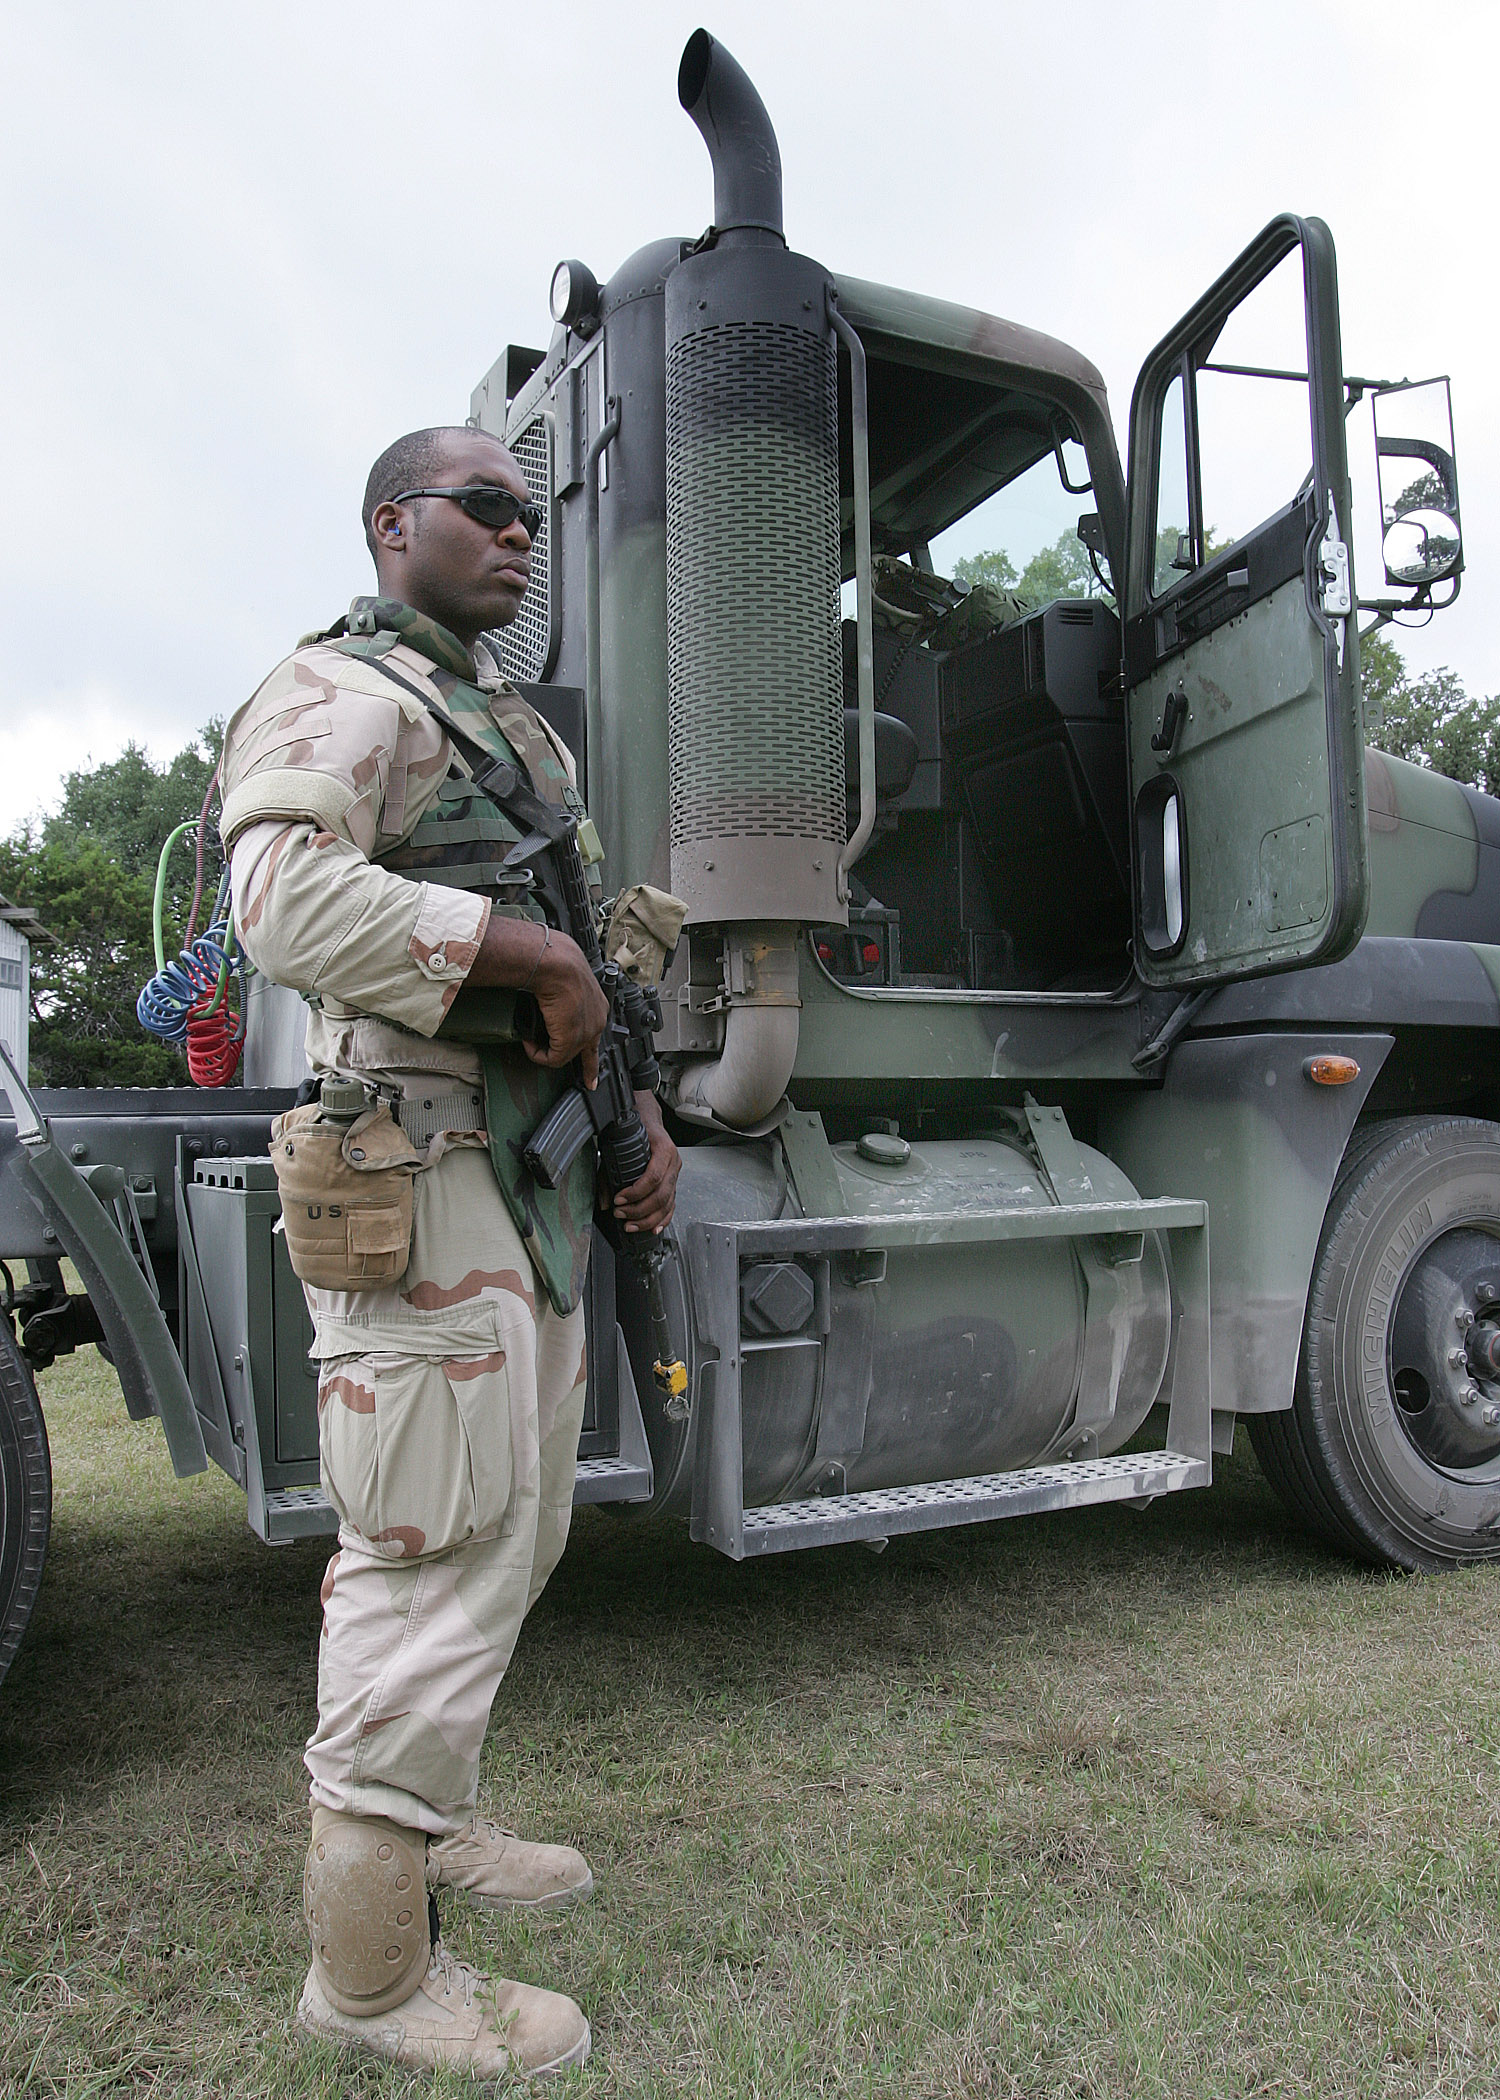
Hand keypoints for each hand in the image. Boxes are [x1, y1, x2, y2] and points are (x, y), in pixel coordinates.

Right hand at [523, 929, 609, 1088]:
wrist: (556, 964)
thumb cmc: (557, 962)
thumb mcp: (562, 980)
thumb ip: (558, 994)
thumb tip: (545, 997)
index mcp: (597, 1004)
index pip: (596, 1033)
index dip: (592, 1055)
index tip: (594, 1074)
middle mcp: (597, 1020)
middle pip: (585, 1050)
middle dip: (585, 1068)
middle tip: (586, 1083)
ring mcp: (586, 1031)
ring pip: (565, 1054)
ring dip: (546, 1052)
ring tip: (531, 1042)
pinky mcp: (571, 1039)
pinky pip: (552, 1059)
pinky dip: (537, 1054)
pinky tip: (528, 1044)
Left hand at [612, 1092, 680, 1234]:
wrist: (648, 1117)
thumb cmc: (636, 1128)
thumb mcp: (619, 1144)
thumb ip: (609, 1173)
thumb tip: (605, 1201)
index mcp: (663, 1149)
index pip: (653, 1178)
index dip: (635, 1193)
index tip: (619, 1199)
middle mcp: (673, 1162)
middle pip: (661, 1194)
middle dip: (639, 1209)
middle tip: (621, 1215)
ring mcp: (676, 1173)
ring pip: (667, 1203)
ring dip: (648, 1218)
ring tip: (630, 1225)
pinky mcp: (674, 1182)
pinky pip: (672, 1205)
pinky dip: (663, 1219)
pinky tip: (653, 1228)